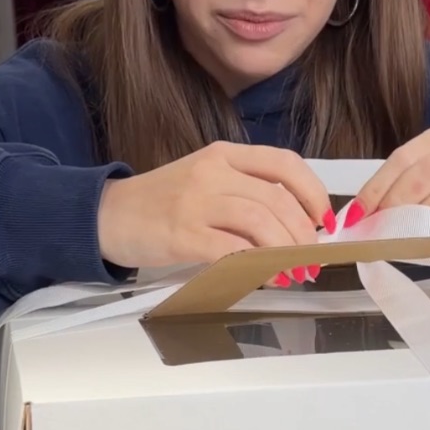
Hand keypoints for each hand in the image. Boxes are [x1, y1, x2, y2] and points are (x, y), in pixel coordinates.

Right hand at [97, 141, 331, 271]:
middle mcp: (212, 172)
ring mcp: (196, 202)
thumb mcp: (205, 180)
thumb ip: (245, 191)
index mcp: (223, 154)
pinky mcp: (181, 234)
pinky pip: (232, 248)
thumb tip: (295, 223)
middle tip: (311, 258)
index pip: (283, 163)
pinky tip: (267, 275)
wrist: (105, 216)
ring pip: (260, 221)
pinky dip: (257, 264)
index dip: (313, 192)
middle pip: (277, 198)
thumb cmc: (159, 203)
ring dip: (286, 250)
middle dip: (303, 233)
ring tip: (294, 271)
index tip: (324, 219)